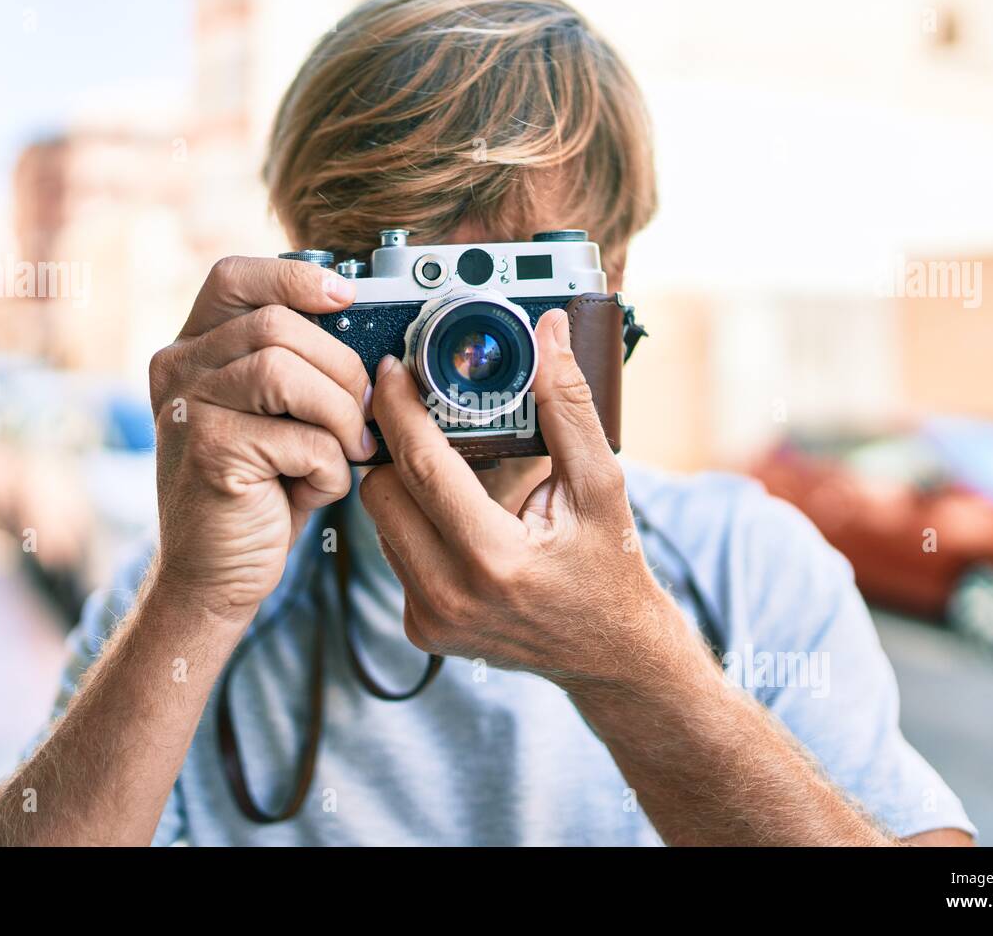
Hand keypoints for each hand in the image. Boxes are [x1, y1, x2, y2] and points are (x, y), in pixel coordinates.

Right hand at [148, 257, 375, 622]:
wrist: (213, 575)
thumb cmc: (257, 492)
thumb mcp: (272, 416)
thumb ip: (296, 368)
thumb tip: (368, 335)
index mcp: (192, 350)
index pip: (235, 277)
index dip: (295, 277)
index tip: (346, 296)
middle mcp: (178, 369)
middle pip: (277, 325)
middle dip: (341, 367)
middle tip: (366, 410)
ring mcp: (186, 408)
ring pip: (287, 372)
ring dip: (341, 415)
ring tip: (350, 450)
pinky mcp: (210, 452)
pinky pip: (301, 438)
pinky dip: (330, 468)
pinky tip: (317, 489)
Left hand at [360, 309, 686, 686]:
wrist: (611, 657)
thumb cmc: (610, 569)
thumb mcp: (600, 486)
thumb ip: (568, 407)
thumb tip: (548, 335)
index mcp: (494, 560)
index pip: (421, 467)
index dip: (401, 410)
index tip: (395, 369)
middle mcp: (450, 597)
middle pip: (383, 492)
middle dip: (398, 447)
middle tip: (424, 414)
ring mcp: (429, 619)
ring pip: (381, 522)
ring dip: (405, 486)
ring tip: (449, 467)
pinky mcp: (421, 629)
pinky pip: (394, 554)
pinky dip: (415, 524)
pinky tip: (455, 516)